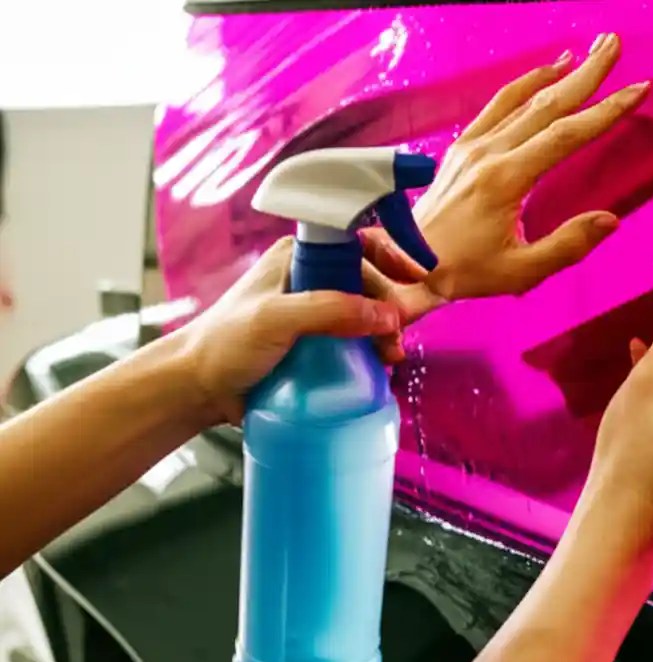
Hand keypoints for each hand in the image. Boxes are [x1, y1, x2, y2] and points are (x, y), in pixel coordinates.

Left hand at [174, 235, 420, 423]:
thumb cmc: (224, 344)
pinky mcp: (314, 344)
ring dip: (384, 333)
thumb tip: (388, 316)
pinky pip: (355, 341)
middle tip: (396, 337)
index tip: (418, 276)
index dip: (392, 255)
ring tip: (389, 357)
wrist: (197, 389)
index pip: (356, 243)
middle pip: (369, 282)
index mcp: (297, 257)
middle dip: (390, 306)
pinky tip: (378, 366)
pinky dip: (371, 351)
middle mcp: (308, 279)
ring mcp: (312, 313)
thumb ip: (330, 310)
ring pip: (365, 313)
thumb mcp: (276, 319)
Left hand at [393, 32, 649, 308]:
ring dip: (558, 72)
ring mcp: (471, 146)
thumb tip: (610, 220)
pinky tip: (543, 73)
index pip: (565, 136)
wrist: (408, 265)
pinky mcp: (461, 147)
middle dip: (587, 74)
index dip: (605, 111)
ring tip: (588, 52)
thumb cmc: (465, 272)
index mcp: (505, 180)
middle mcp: (488, 153)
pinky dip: (524, 85)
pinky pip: (497, 105)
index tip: (636, 90)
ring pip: (522, 98)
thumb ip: (567, 246)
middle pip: (547, 104)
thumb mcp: (521, 272)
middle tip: (614, 46)